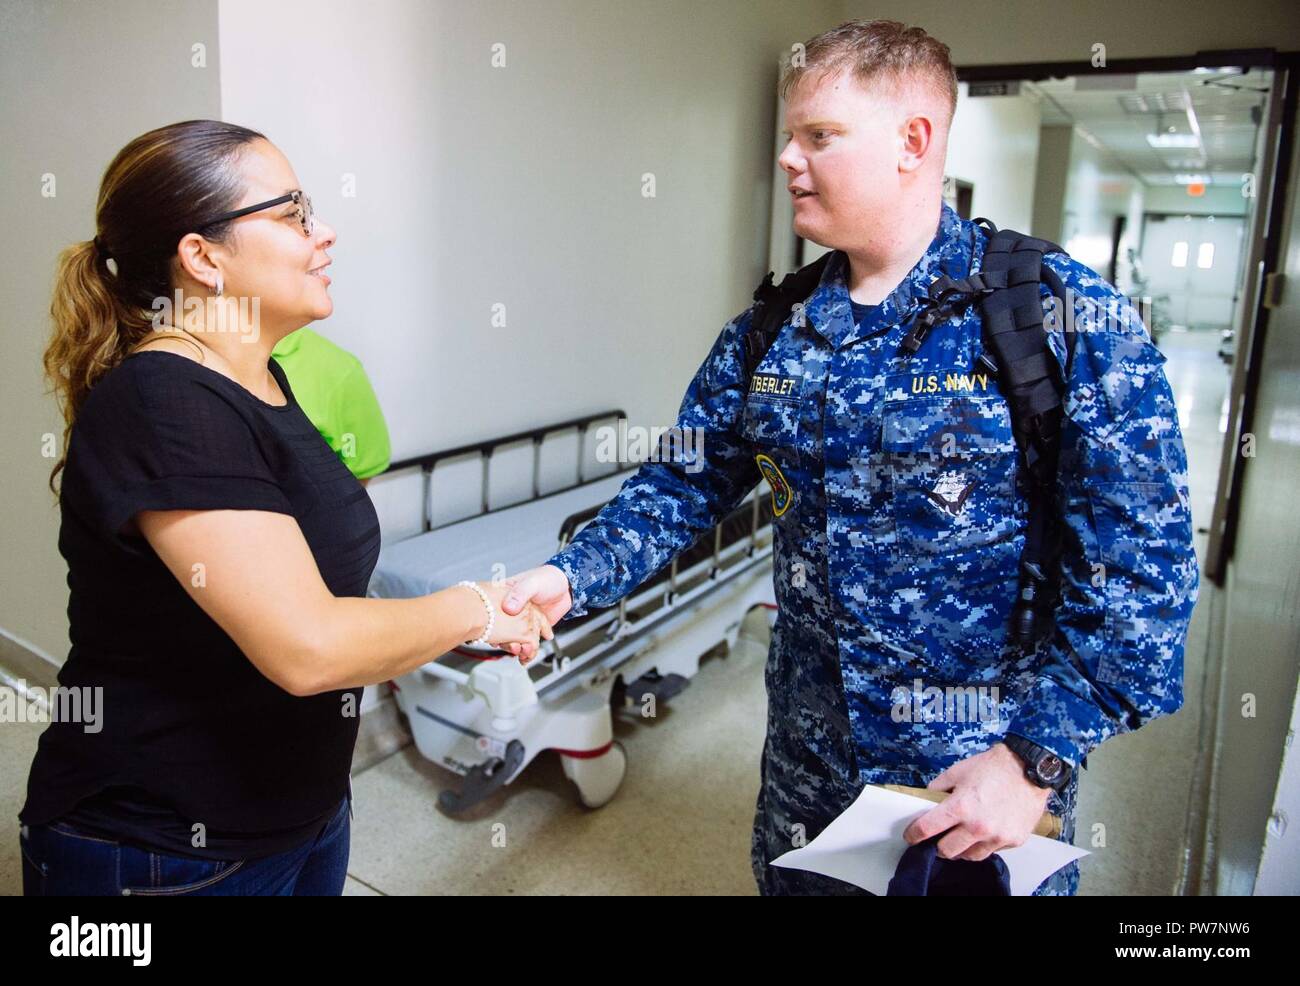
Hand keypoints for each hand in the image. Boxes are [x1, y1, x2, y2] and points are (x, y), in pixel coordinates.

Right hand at [471, 581, 553, 662]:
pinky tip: (526, 655)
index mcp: (505, 596)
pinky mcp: (532, 628)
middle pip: (502, 630)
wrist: (567, 585)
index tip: (496, 638)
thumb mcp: (532, 583)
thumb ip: (520, 594)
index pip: (493, 614)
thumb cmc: (547, 578)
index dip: (492, 627)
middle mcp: (511, 610)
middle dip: (507, 642)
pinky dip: (526, 649)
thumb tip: (508, 608)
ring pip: (513, 638)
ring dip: (516, 648)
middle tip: (514, 647)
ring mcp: (521, 620)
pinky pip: (526, 641)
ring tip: (522, 653)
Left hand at [901, 743, 1052, 860]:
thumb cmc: (994, 767)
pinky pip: (992, 850)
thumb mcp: (957, 771)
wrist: (1028, 768)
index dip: (914, 834)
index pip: (927, 829)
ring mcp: (997, 837)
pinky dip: (984, 844)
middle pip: (947, 851)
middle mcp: (977, 826)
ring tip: (961, 838)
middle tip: (938, 838)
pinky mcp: (1013, 841)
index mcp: (960, 807)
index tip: (911, 836)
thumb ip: (938, 788)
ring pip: (970, 856)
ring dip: (961, 849)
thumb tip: (927, 801)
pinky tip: (983, 833)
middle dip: (938, 845)